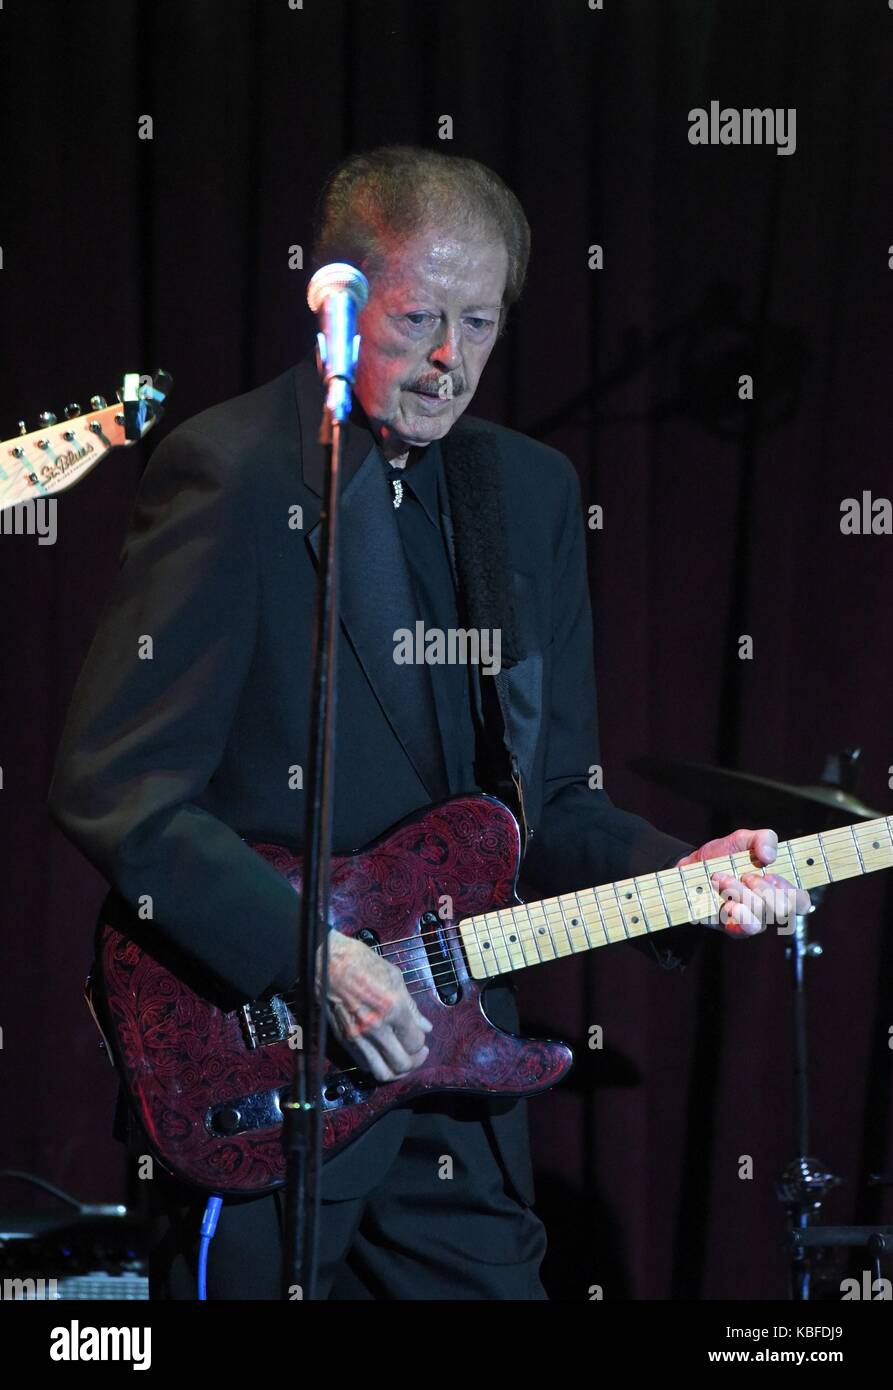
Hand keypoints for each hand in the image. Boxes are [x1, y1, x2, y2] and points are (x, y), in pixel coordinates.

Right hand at [317, 931, 432, 1082]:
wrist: (326, 959)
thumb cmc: (361, 961)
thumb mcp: (394, 977)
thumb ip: (411, 1006)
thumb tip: (424, 1026)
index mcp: (393, 1007)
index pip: (415, 1042)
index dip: (422, 1043)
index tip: (422, 1038)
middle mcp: (375, 1026)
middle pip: (401, 1064)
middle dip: (414, 1062)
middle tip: (417, 1053)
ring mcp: (357, 1035)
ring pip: (381, 1072)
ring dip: (395, 1070)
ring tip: (400, 1058)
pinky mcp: (343, 1038)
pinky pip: (363, 1064)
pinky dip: (376, 1064)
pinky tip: (381, 1052)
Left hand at [676, 828, 810, 937]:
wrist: (690, 869)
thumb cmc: (722, 856)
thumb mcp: (742, 839)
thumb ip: (763, 838)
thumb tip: (770, 855)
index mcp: (779, 886)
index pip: (802, 900)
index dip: (791, 890)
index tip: (770, 874)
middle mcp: (770, 906)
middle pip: (786, 909)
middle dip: (764, 889)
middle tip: (745, 875)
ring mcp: (754, 919)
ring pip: (763, 915)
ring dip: (742, 894)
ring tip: (723, 880)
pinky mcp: (736, 928)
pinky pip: (748, 928)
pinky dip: (739, 912)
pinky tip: (727, 902)